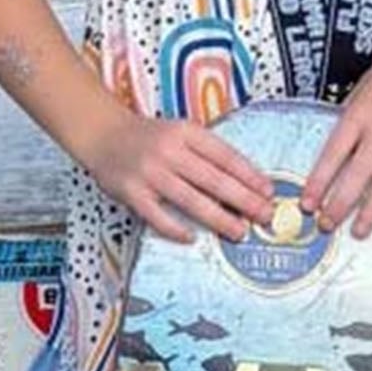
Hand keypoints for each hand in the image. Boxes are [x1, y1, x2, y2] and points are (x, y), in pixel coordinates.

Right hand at [81, 112, 275, 244]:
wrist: (103, 134)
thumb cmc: (150, 138)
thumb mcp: (182, 133)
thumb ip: (209, 153)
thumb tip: (247, 183)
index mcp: (186, 133)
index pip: (226, 156)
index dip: (250, 176)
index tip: (269, 192)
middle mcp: (169, 151)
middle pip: (214, 180)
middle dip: (244, 200)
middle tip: (265, 215)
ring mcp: (149, 173)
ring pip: (191, 200)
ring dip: (218, 218)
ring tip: (239, 231)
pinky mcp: (131, 192)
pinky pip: (157, 216)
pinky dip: (176, 228)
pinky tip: (193, 237)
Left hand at [305, 46, 371, 235]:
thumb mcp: (360, 93)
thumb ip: (350, 125)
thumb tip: (336, 157)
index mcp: (357, 117)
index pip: (332, 157)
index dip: (318, 183)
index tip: (307, 203)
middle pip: (356, 177)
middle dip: (338, 204)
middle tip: (327, 224)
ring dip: (370, 212)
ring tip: (358, 231)